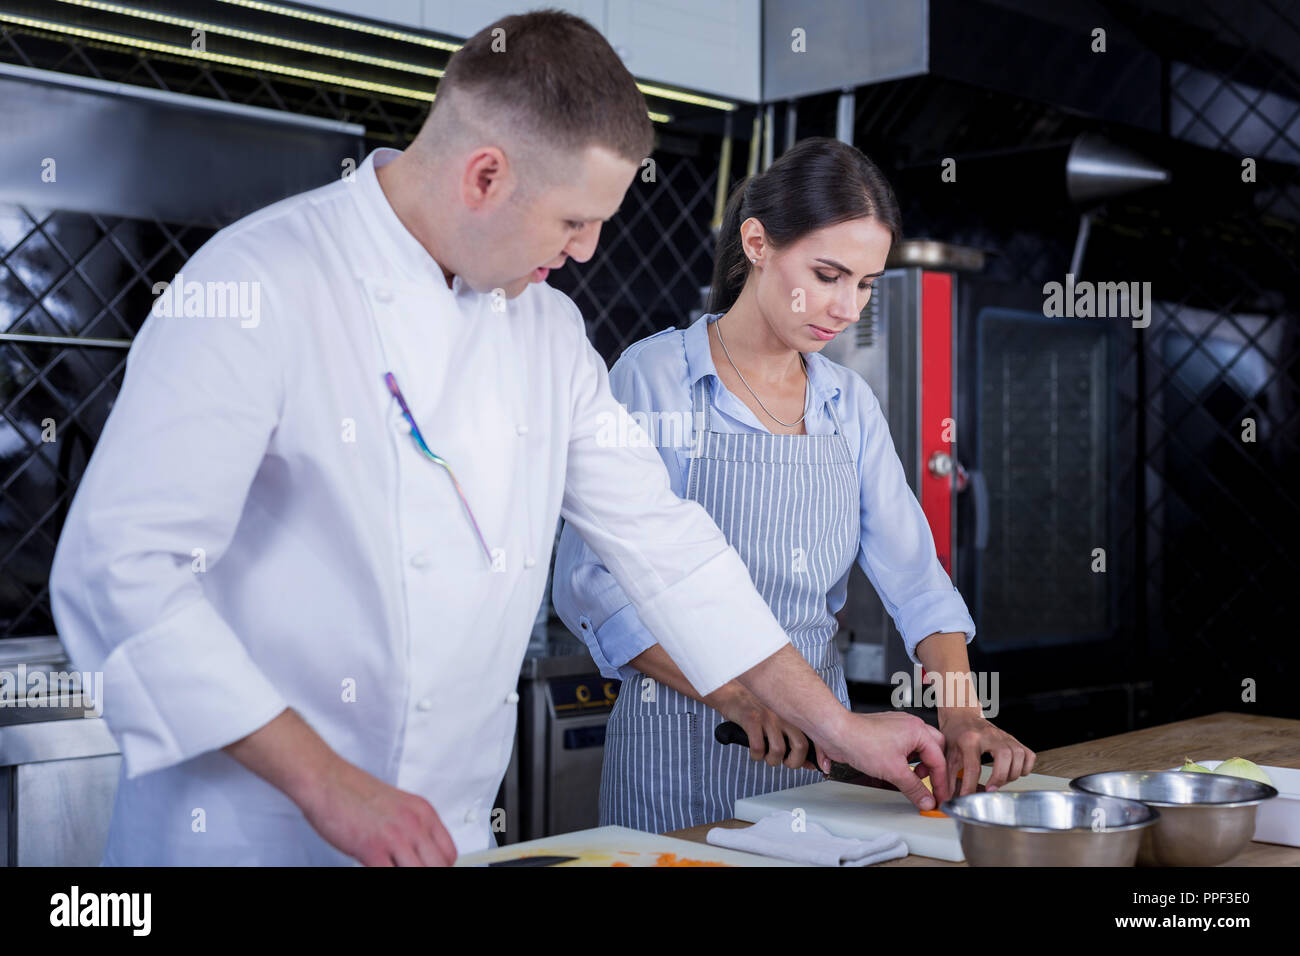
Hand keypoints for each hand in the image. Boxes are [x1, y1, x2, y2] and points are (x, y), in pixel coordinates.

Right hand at [296, 757, 458, 865]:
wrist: (326, 780)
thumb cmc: (354, 793)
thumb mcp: (397, 806)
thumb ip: (411, 828)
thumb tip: (417, 853)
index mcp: (423, 812)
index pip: (450, 853)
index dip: (440, 867)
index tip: (427, 867)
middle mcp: (414, 823)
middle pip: (439, 866)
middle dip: (425, 873)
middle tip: (406, 868)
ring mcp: (395, 837)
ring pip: (420, 872)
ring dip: (406, 873)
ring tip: (390, 866)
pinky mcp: (372, 848)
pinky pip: (390, 875)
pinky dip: (387, 875)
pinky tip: (376, 867)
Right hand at [705, 681, 816, 770]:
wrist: (732, 691)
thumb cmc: (756, 707)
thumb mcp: (779, 719)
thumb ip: (794, 737)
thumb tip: (810, 763)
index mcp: (794, 714)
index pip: (815, 736)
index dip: (821, 755)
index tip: (823, 767)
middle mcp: (785, 714)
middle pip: (800, 746)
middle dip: (794, 762)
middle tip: (785, 762)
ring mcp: (769, 716)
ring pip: (778, 750)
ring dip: (772, 760)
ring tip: (767, 756)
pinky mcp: (752, 719)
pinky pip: (758, 747)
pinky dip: (756, 755)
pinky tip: (755, 752)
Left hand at [819, 710, 948, 810]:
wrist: (837, 732)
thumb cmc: (862, 741)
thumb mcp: (894, 771)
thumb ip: (914, 788)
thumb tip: (926, 800)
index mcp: (918, 730)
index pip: (938, 760)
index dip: (940, 782)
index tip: (940, 797)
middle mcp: (910, 725)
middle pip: (934, 749)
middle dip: (934, 770)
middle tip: (932, 787)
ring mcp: (898, 727)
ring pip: (919, 747)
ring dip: (921, 764)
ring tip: (914, 778)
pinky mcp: (886, 732)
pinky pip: (905, 746)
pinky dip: (907, 760)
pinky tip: (900, 770)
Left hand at [939, 709, 1035, 798]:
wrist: (963, 717)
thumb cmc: (956, 735)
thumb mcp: (948, 755)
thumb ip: (947, 777)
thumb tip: (945, 797)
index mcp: (970, 739)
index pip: (973, 766)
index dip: (970, 786)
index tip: (967, 797)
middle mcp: (989, 736)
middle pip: (1004, 757)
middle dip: (999, 778)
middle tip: (990, 789)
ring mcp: (1004, 736)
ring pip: (1018, 755)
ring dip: (1012, 774)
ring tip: (1000, 781)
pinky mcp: (1013, 739)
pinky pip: (1028, 755)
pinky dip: (1025, 767)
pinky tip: (1013, 772)